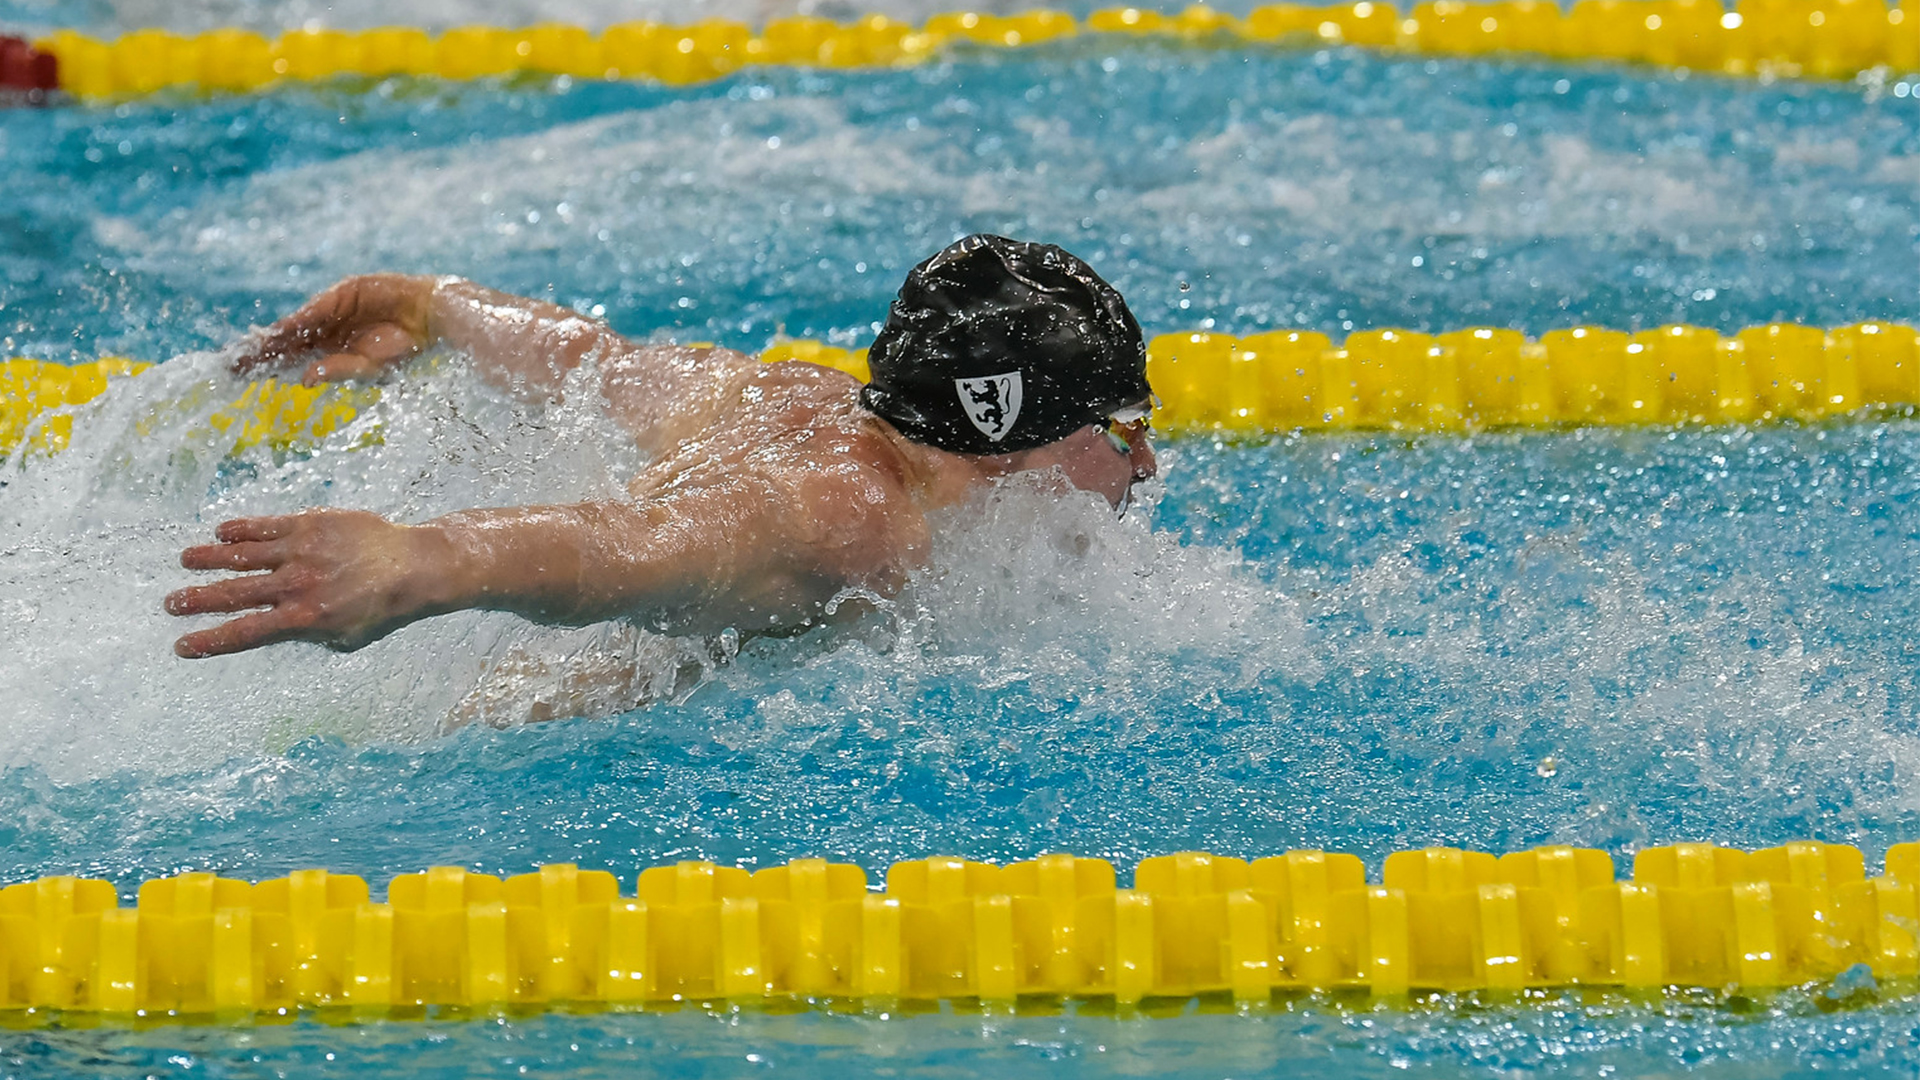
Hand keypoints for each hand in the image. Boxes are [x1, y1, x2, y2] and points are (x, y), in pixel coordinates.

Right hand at [166, 510, 449, 657]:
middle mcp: (296, 585)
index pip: (245, 633)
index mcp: (304, 619)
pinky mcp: (309, 524)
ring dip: (209, 558)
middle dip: (198, 600)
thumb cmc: (382, 608)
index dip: (210, 641)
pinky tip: (221, 531)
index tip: (183, 645)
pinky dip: (240, 529)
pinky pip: (265, 526)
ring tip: (185, 560)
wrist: (413, 565)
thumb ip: (308, 635)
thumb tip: (277, 631)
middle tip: (170, 603)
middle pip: (235, 594)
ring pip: (242, 555)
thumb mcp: (346, 638)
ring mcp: (300, 551)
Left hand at [233, 274, 435, 384]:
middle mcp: (325, 330)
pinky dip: (296, 323)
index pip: (290, 359)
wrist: (432, 316)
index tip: (240, 377)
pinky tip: (276, 334)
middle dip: (258, 353)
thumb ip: (338, 371)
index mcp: (330, 350)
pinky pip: (314, 311)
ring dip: (270, 339)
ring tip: (244, 352)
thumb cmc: (406, 347)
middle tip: (229, 365)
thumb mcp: (371, 367)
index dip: (265, 366)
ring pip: (294, 326)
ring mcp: (332, 310)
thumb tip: (304, 380)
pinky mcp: (343, 292)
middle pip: (284, 342)